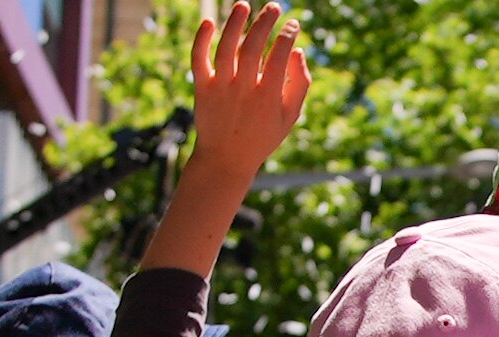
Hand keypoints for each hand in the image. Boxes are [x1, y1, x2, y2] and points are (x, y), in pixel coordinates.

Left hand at [186, 2, 310, 187]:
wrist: (226, 159)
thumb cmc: (263, 136)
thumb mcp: (289, 116)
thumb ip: (299, 84)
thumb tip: (297, 51)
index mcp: (268, 97)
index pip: (278, 56)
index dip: (287, 35)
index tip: (293, 24)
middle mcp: (243, 89)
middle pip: (253, 46)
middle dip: (265, 22)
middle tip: (274, 7)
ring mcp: (220, 87)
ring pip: (226, 47)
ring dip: (235, 22)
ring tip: (243, 5)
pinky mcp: (202, 88)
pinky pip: (199, 58)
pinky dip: (202, 39)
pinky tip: (209, 22)